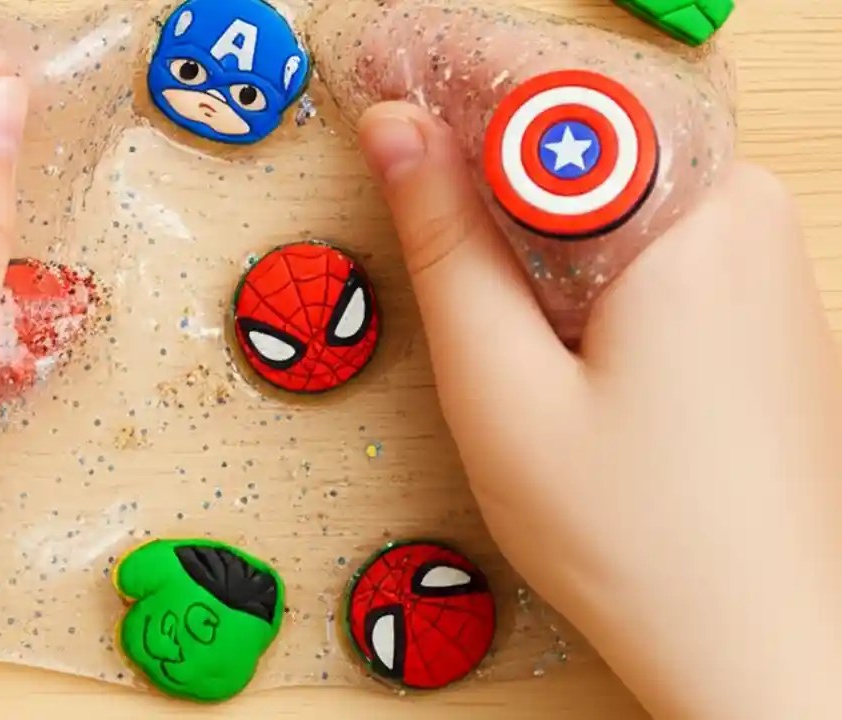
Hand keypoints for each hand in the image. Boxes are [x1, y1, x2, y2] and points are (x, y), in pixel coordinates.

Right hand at [359, 102, 841, 719]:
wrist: (767, 650)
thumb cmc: (640, 541)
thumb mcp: (501, 391)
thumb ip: (445, 246)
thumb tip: (398, 133)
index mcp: (693, 219)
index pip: (551, 91)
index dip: (450, 79)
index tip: (380, 85)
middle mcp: (747, 214)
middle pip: (590, 131)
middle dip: (488, 148)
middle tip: (405, 173)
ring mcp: (763, 257)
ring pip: (618, 183)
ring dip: (531, 206)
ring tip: (470, 264)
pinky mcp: (760, 300)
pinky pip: (655, 231)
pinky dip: (580, 247)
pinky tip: (543, 310)